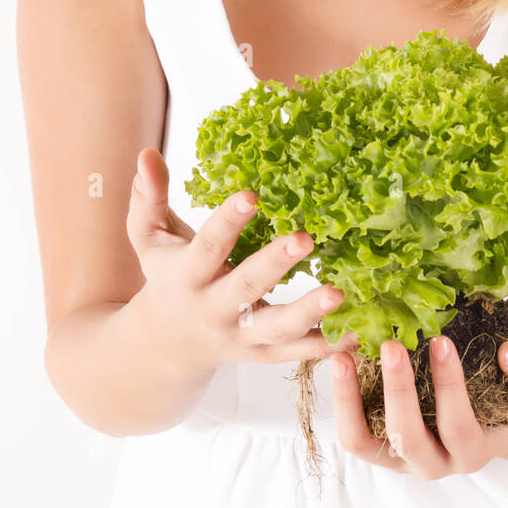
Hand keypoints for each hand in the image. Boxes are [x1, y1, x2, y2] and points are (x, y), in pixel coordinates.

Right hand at [127, 147, 359, 378]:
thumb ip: (149, 198)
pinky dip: (330, 345)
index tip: (251, 193)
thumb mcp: (149, 239)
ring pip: (277, 329)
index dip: (229, 220)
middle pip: (246, 287)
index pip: (208, 246)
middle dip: (275, 264)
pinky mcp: (265, 354)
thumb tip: (147, 154)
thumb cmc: (165, 277)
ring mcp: (242, 337)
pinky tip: (360, 330)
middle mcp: (214, 309)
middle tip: (305, 238)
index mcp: (187, 276)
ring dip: (309, 313)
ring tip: (340, 293)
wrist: (165, 345)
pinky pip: (300, 353)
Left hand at [330, 333, 507, 477]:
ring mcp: (401, 457)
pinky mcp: (379, 444)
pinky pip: (353, 432)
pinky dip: (341, 401)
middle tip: (391, 344)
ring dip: (350, 402)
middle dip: (398, 391)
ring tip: (343, 357)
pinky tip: (340, 360)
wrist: (503, 420)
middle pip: (408, 438)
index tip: (441, 341)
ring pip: (365, 444)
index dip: (449, 387)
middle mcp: (435, 462)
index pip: (459, 426)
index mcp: (475, 452)